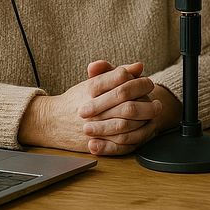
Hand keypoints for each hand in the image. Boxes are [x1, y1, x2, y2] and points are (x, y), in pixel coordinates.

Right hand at [19, 61, 159, 153]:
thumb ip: (116, 72)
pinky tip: (144, 129)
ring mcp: (93, 127)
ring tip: (154, 113)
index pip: (121, 81)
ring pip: (125, 124)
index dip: (139, 82)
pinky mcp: (95, 142)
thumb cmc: (77, 99)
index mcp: (92, 88)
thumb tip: (138, 66)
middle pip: (126, 103)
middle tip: (157, 100)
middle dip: (146, 101)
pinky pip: (119, 142)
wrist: (52, 122)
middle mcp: (92, 108)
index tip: (148, 83)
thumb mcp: (94, 81)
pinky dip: (135, 136)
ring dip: (144, 118)